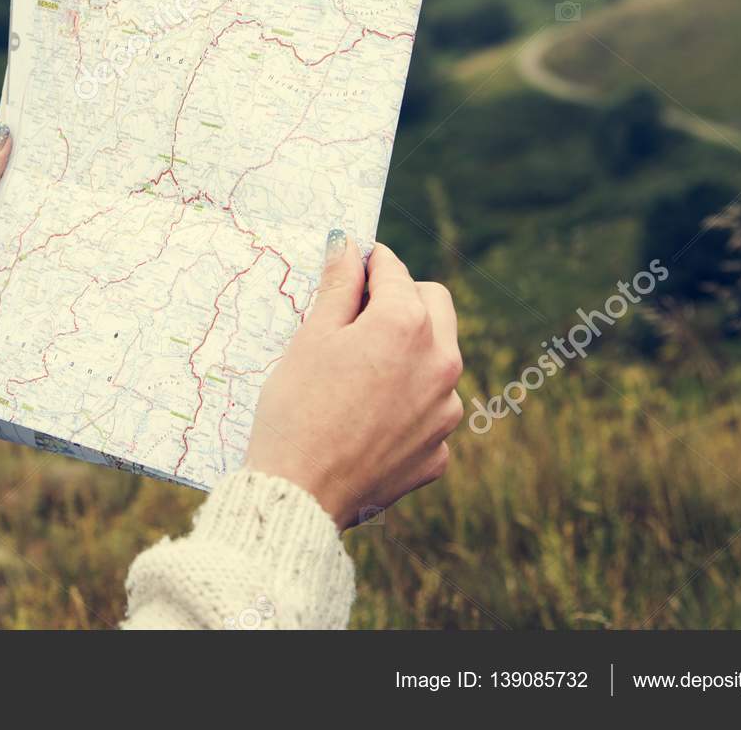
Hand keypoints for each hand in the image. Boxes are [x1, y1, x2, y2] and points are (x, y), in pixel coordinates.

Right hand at [244, 236, 462, 529]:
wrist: (300, 495)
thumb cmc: (295, 409)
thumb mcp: (310, 338)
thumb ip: (338, 286)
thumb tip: (348, 245)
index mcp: (406, 325)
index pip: (393, 270)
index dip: (367, 262)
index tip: (350, 264)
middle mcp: (441, 363)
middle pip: (434, 304)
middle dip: (402, 298)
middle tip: (358, 313)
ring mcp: (445, 412)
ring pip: (437, 359)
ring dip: (408, 351)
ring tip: (358, 373)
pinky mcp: (439, 452)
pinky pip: (429, 411)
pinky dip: (405, 405)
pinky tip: (365, 418)